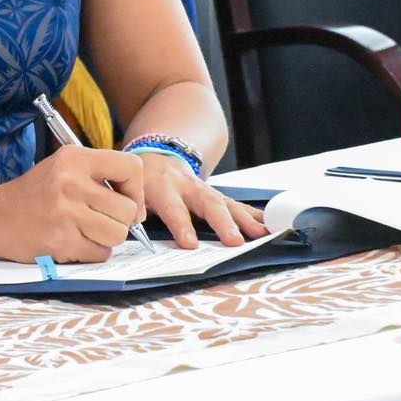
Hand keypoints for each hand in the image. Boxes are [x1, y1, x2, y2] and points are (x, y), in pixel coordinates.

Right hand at [0, 144, 146, 262]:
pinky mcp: (61, 241)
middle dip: (119, 220)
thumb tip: (140, 209)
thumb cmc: (35, 194)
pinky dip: (91, 253)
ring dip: (106, 238)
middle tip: (98, 219)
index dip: (136, 189)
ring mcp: (65, 213)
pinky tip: (72, 242)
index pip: (131, 167)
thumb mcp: (63, 168)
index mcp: (74, 158)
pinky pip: (100, 254)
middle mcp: (70, 182)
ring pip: (118, 234)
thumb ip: (100, 177)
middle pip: (128, 210)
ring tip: (84, 231)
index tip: (125, 200)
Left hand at [136, 151, 270, 248]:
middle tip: (235, 242)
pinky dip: (254, 215)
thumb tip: (134, 236)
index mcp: (160, 186)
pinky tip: (270, 225)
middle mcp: (186, 185)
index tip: (191, 244)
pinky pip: (237, 204)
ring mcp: (205, 189)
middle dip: (222, 223)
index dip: (181, 225)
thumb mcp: (130, 193)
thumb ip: (134, 213)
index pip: (172, 207)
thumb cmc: (140, 183)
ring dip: (245, 220)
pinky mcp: (217, 194)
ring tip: (262, 236)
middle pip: (207, 203)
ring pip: (226, 203)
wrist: (157, 155)